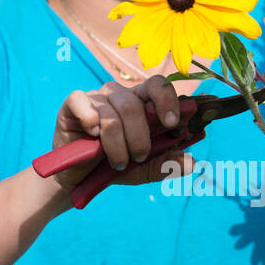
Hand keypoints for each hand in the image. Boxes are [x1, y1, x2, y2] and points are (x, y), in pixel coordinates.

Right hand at [51, 75, 193, 195]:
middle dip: (139, 138)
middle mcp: (120, 95)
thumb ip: (166, 165)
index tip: (173, 123)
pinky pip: (82, 103)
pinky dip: (89, 120)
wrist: (79, 177)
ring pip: (112, 115)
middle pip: (135, 106)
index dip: (167, 100)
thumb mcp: (143, 170)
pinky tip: (92, 134)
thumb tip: (192, 162)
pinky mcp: (73, 103)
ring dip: (116, 145)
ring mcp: (96, 97)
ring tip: (117, 162)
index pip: (158, 86)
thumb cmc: (113, 165)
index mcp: (142, 103)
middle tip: (137, 157)